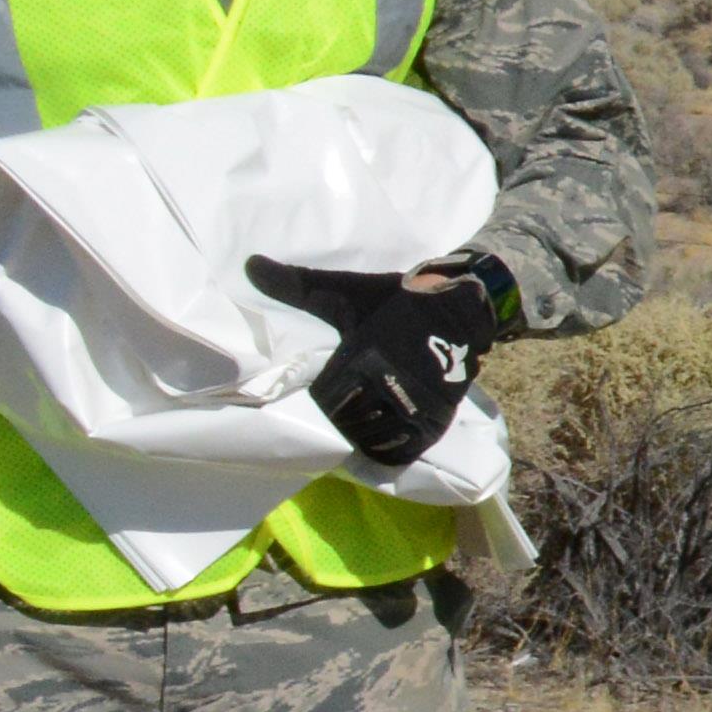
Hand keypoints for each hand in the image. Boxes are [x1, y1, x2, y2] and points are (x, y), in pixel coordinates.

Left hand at [243, 253, 502, 469]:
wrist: (462, 300)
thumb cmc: (395, 297)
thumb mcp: (344, 289)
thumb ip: (296, 285)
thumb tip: (249, 264)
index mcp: (362, 356)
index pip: (328, 401)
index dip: (321, 402)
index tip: (320, 397)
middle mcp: (390, 383)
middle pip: (351, 423)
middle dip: (342, 420)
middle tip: (338, 414)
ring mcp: (417, 402)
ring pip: (379, 438)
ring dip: (365, 436)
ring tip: (360, 427)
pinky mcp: (439, 413)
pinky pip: (409, 445)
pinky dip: (394, 447)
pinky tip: (385, 438)